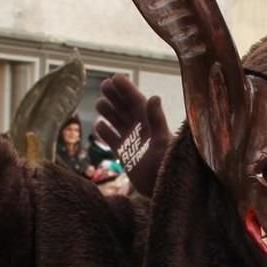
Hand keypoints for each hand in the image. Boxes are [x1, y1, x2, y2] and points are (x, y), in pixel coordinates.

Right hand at [91, 75, 171, 198]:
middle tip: (104, 85)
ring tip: (100, 102)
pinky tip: (99, 126)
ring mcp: (132, 141)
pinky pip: (113, 140)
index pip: (137, 100)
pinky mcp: (126, 154)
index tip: (115, 77)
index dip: (126, 88)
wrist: (164, 189)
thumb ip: (157, 120)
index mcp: (151, 122)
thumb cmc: (168, 164)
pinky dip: (106, 133)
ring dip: (109, 111)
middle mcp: (141, 129)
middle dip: (115, 96)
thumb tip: (153, 97)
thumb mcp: (163, 141)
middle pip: (125, 108)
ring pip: (118, 121)